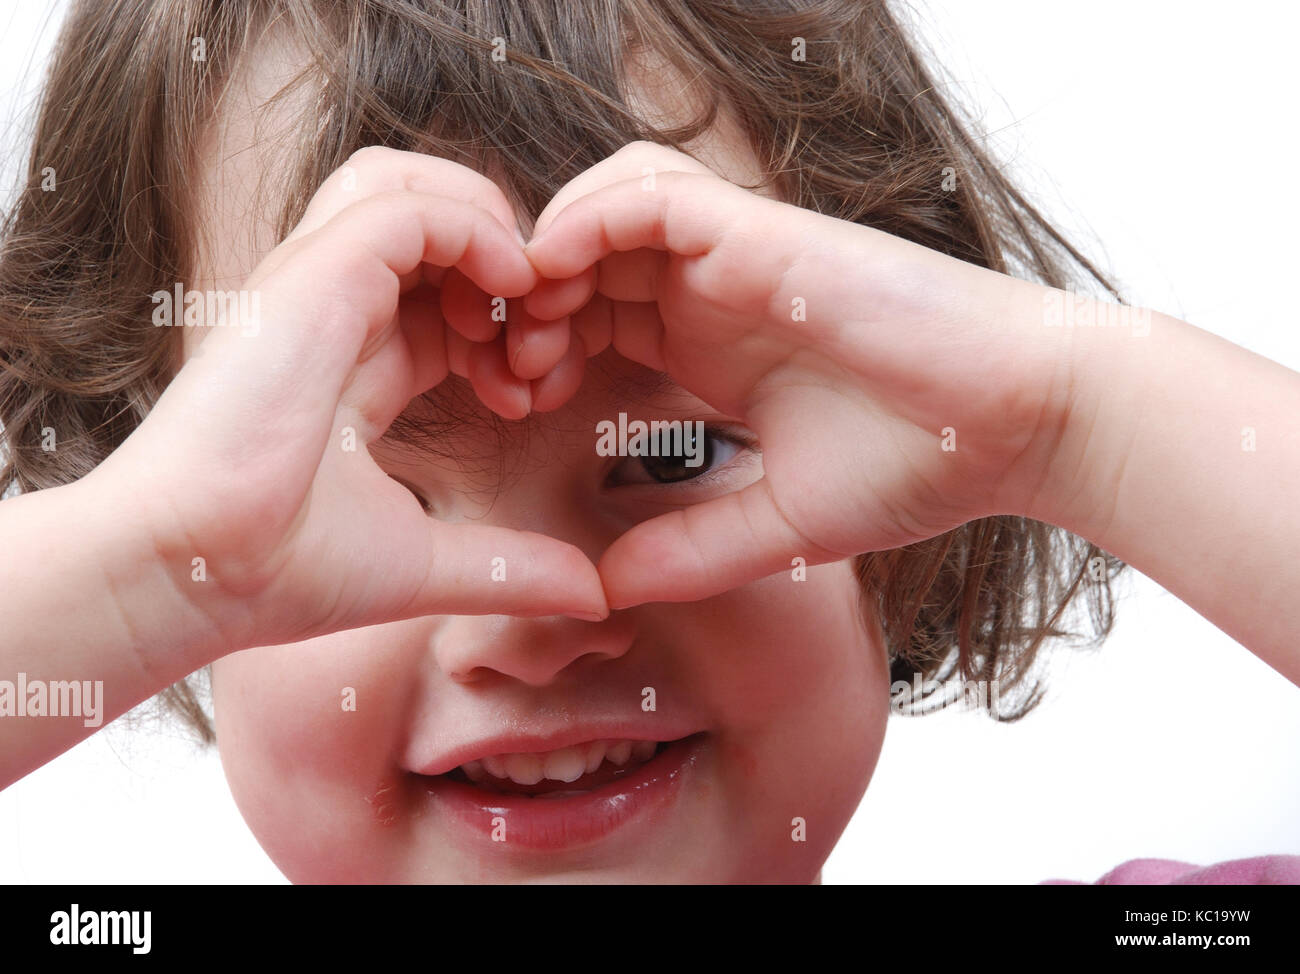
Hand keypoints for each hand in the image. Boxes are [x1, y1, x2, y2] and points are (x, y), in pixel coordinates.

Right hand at [90, 147, 607, 655]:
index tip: (536, 396)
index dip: (507, 330)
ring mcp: (316, 285)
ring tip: (523, 299)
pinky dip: (473, 226)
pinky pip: (406, 205)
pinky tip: (509, 288)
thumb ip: (510, 567)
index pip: (445, 302)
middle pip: (430, 224)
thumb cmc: (277, 570)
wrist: (191, 575)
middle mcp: (332, 311)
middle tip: (541, 341)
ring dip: (487, 227)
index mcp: (354, 364)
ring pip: (410, 186)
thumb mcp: (425, 561)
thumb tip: (593, 596)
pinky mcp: (311, 276)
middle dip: (506, 266)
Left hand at [522, 142, 1073, 607]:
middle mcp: (712, 294)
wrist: (1017, 425)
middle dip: (527, 311)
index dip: (539, 355)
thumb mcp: (779, 526)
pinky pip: (649, 193)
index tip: (514, 412)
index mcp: (708, 348)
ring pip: (602, 210)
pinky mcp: (763, 231)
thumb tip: (606, 587)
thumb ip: (693, 551)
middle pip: (581, 262)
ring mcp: (735, 257)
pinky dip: (589, 220)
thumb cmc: (919, 466)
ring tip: (536, 337)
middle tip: (506, 377)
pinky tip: (562, 279)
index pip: (591, 320)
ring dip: (550, 262)